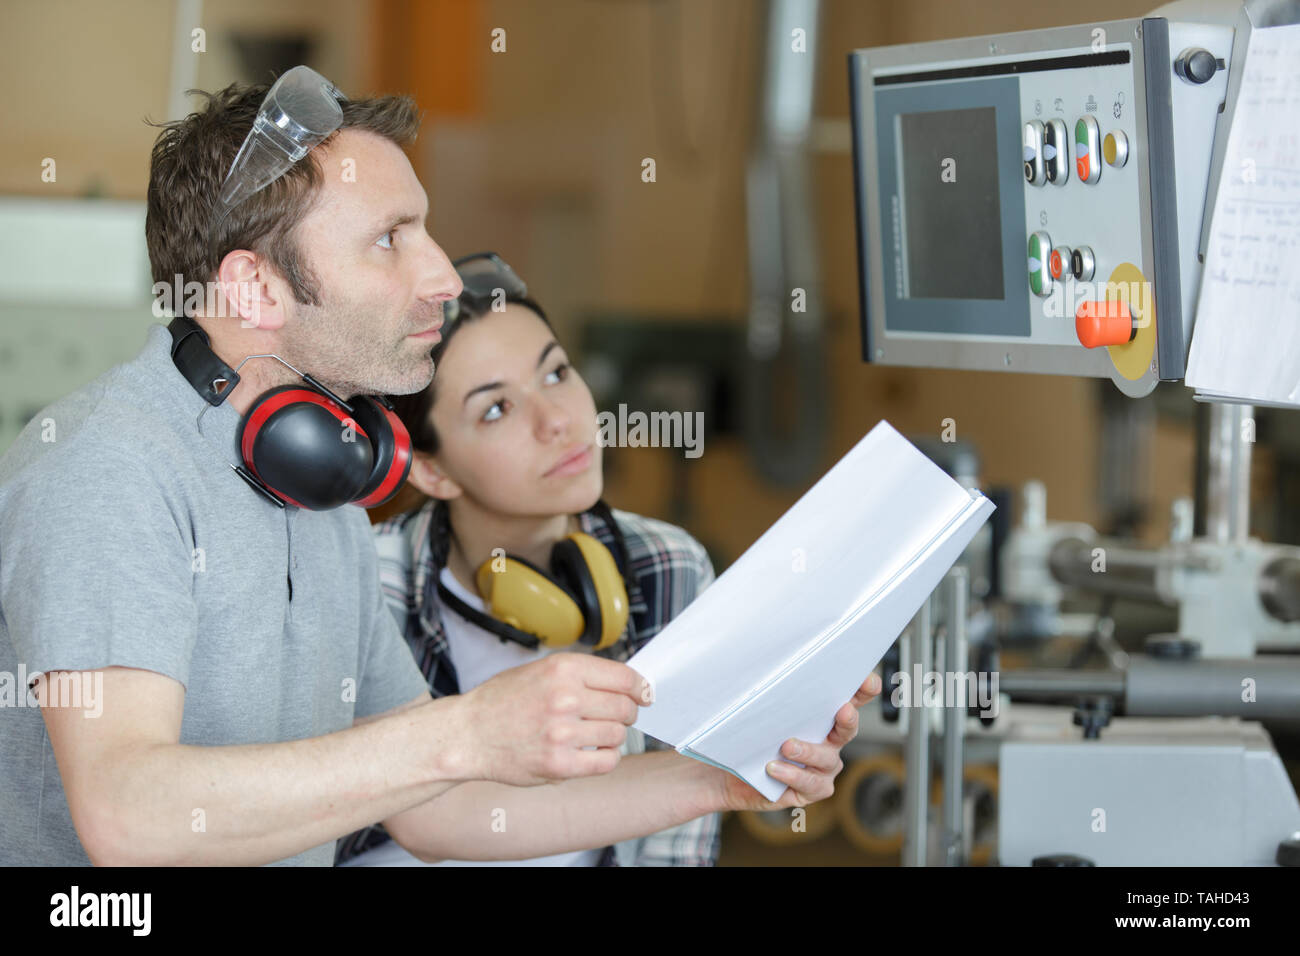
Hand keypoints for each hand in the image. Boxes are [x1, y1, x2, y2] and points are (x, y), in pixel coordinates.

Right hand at [453, 654, 648, 786]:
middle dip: (627, 712)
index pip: (624, 677)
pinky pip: (606, 761)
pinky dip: (607, 757)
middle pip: (624, 707)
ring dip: (613, 735)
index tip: (643, 694)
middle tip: (618, 716)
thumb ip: (580, 675)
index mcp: (562, 669)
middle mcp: (564, 698)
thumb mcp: (540, 670)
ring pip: (618, 734)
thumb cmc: (502, 702)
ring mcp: (562, 733)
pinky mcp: (559, 764)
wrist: (467, 734)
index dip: (639, 687)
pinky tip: (594, 751)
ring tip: (595, 734)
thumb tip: (626, 683)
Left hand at [719, 671, 882, 811]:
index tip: (868, 680)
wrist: (730, 774)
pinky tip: (775, 768)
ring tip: (787, 746)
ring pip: (826, 758)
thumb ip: (768, 693)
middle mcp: (829, 742)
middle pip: (848, 727)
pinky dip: (792, 775)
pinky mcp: (810, 790)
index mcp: (822, 717)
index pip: (849, 700)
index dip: (862, 690)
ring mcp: (822, 768)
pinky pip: (809, 784)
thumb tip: (758, 666)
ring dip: (808, 751)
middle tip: (843, 709)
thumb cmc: (749, 737)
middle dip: (848, 718)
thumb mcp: (757, 711)